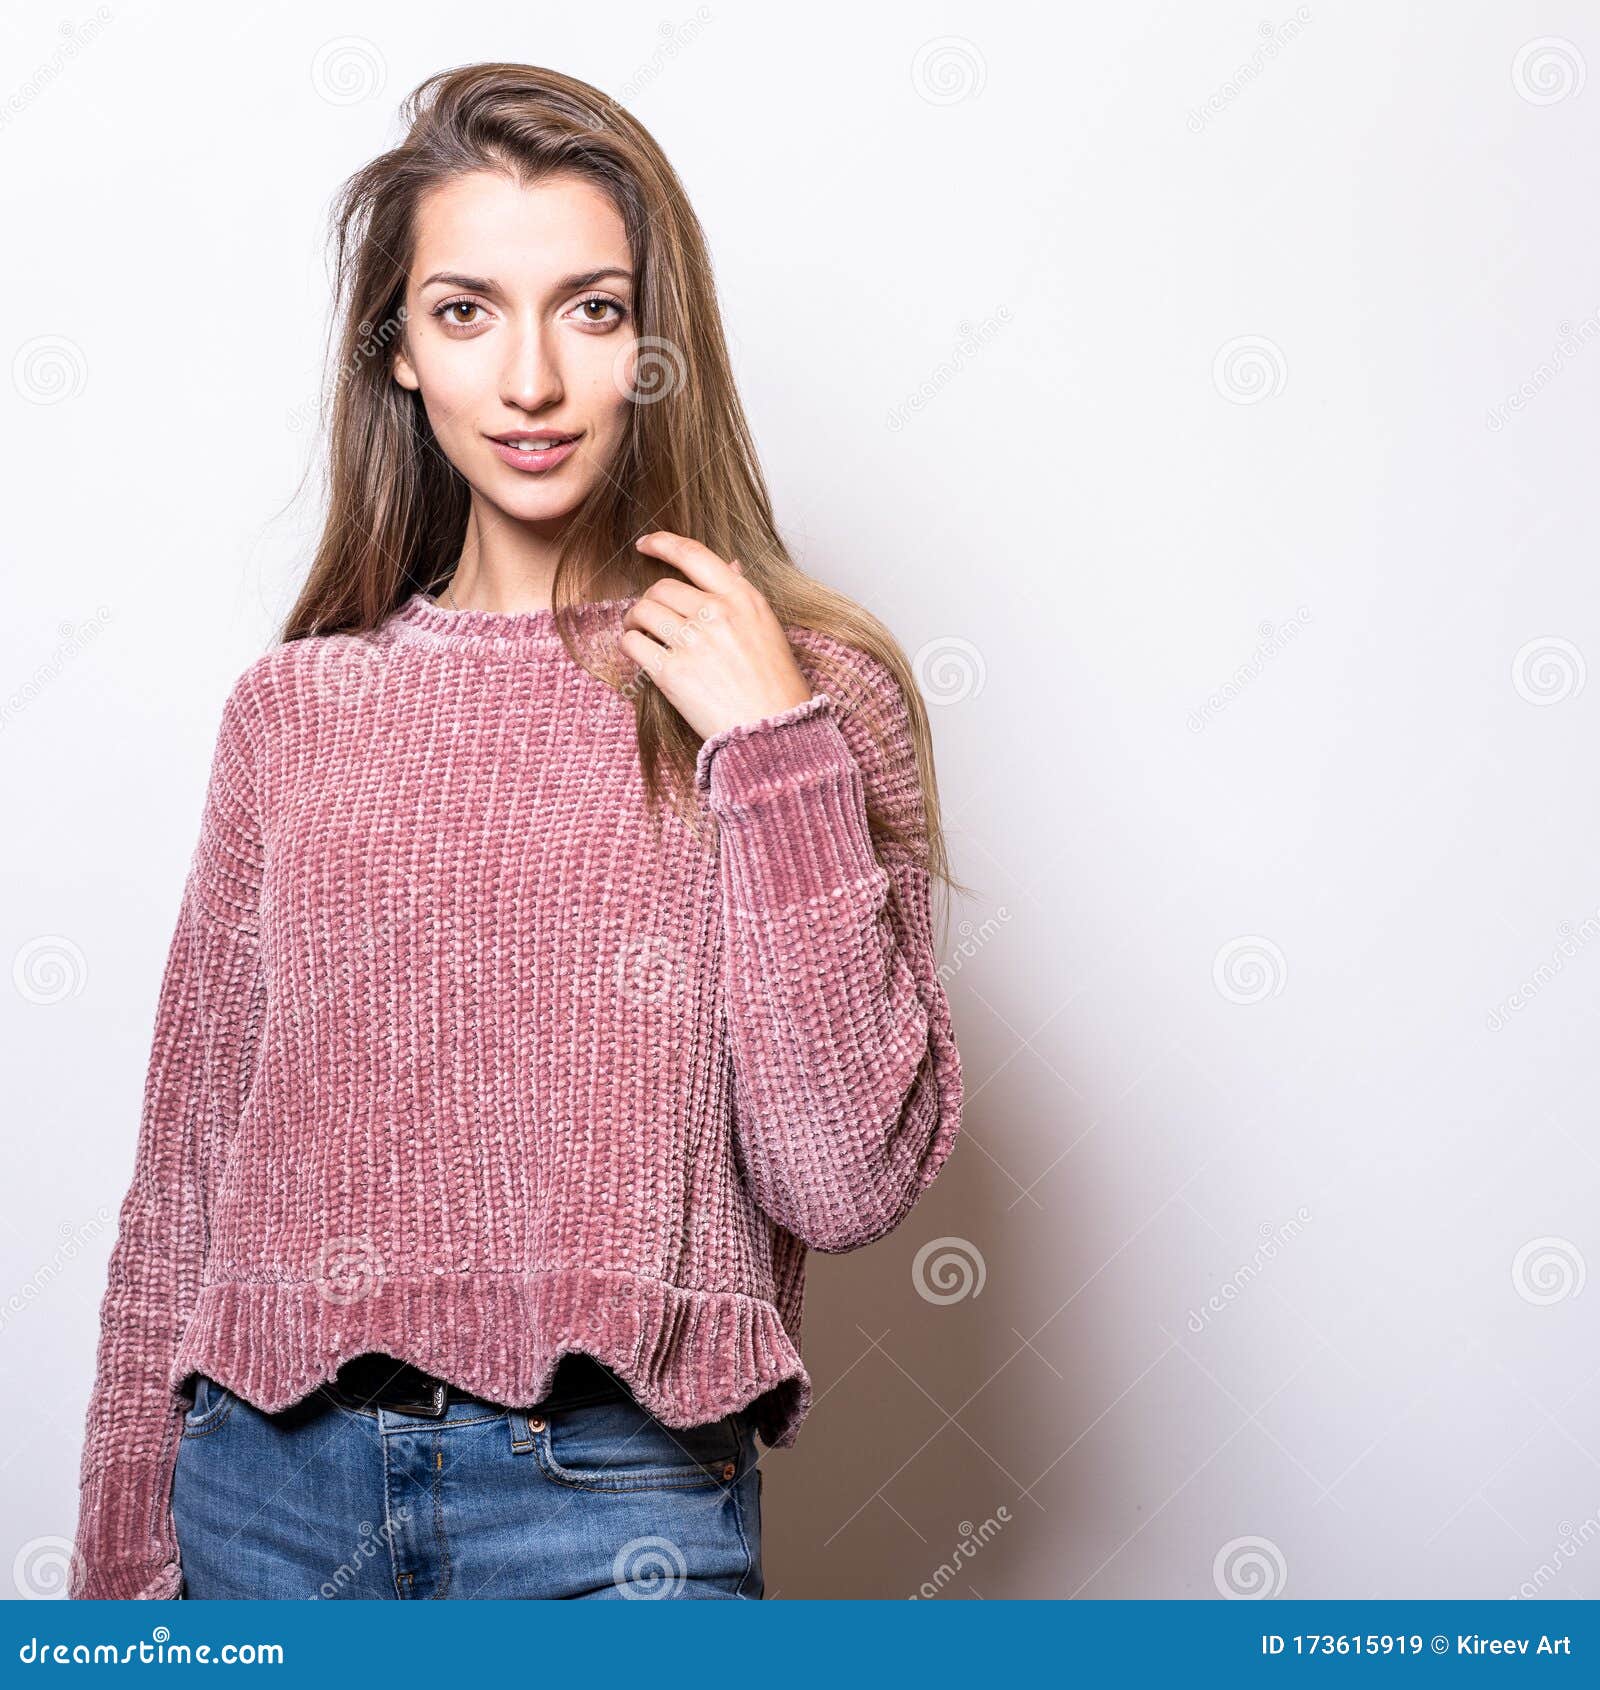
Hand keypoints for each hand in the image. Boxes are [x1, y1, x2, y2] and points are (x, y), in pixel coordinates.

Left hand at [621, 532, 813, 740]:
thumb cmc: (776, 685)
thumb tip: (729, 564)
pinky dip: (629, 645)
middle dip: (650, 600)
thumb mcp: (767, 628)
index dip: (663, 543)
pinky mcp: (673, 672)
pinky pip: (633, 644)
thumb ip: (741, 595)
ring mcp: (693, 642)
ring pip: (642, 612)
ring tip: (640, 633)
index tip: (646, 544)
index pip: (694, 554)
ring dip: (634, 621)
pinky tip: (639, 653)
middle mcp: (717, 613)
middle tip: (650, 617)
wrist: (774, 731)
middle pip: (661, 588)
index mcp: (742, 598)